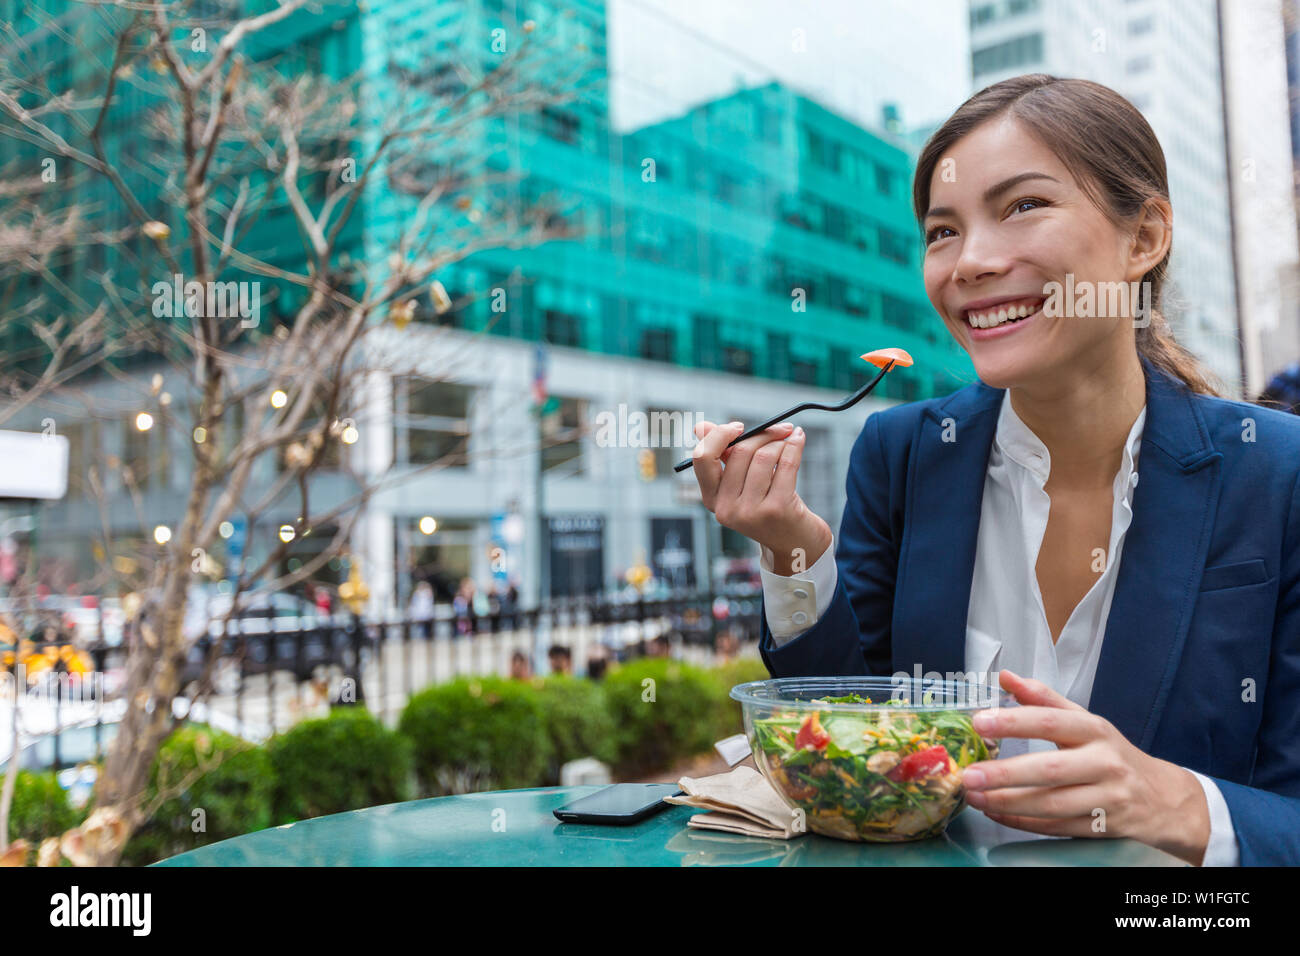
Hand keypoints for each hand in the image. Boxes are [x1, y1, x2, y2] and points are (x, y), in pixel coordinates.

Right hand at [690, 419, 831, 570]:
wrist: (795, 542)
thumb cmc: (767, 506)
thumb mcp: (741, 484)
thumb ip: (724, 456)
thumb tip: (702, 427)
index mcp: (712, 500)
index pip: (702, 458)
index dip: (719, 435)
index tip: (739, 426)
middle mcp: (726, 509)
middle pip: (740, 451)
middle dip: (764, 434)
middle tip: (781, 428)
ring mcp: (750, 512)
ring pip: (764, 456)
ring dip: (782, 443)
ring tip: (790, 443)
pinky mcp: (776, 510)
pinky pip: (786, 465)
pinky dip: (794, 446)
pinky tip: (799, 440)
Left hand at [960, 670, 1211, 865]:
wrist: (1163, 799)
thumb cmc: (1112, 755)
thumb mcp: (1085, 721)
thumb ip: (1044, 700)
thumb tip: (1005, 676)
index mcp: (1095, 730)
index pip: (1051, 721)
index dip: (1013, 721)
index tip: (979, 721)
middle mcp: (1103, 763)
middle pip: (1050, 769)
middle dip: (1005, 773)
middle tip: (969, 774)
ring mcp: (1106, 798)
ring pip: (1051, 804)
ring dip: (1008, 802)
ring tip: (974, 796)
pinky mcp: (1103, 828)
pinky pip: (1056, 827)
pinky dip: (1022, 822)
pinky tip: (996, 813)